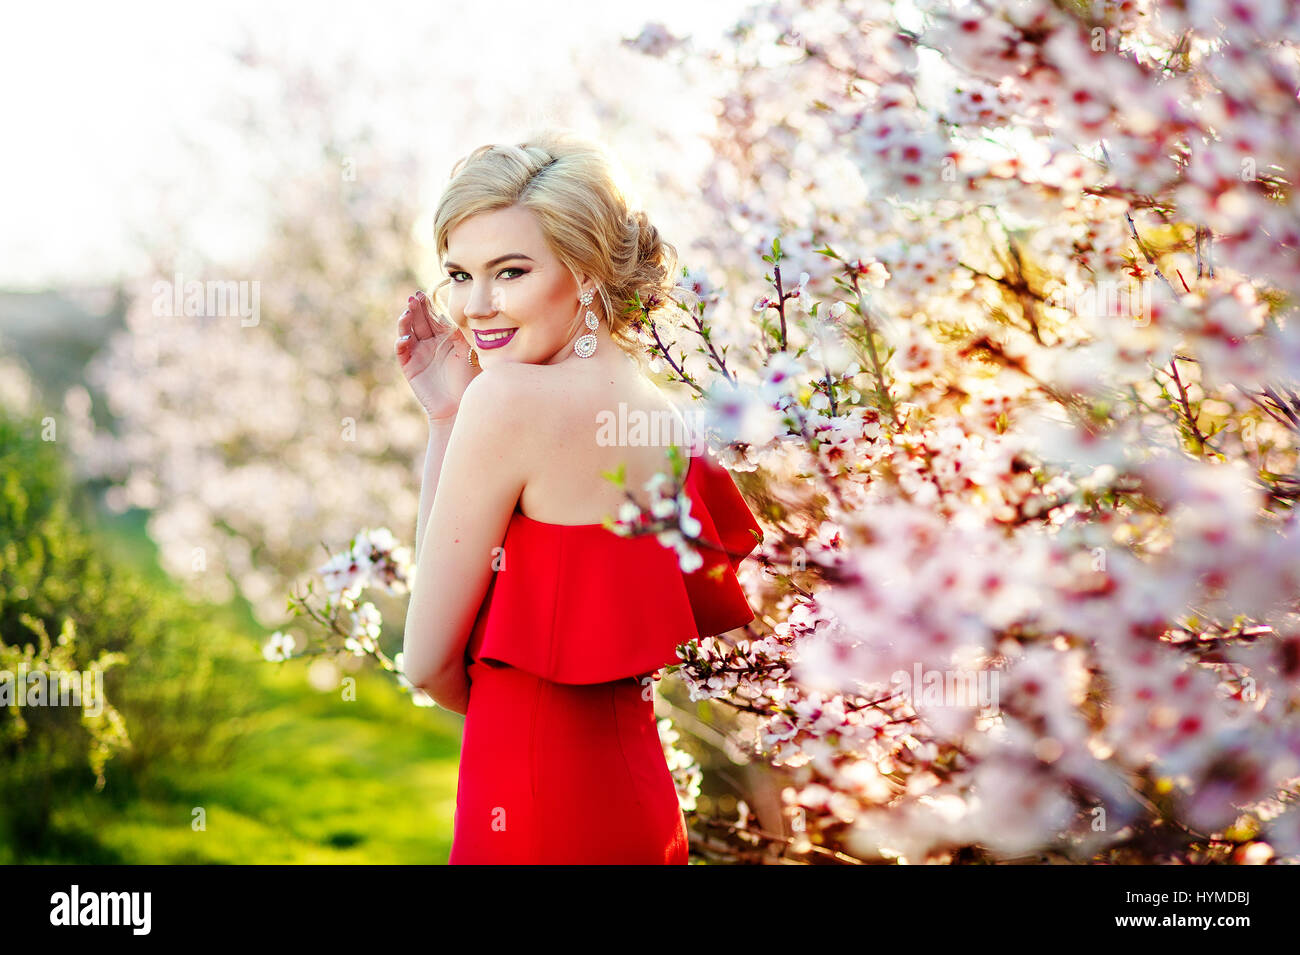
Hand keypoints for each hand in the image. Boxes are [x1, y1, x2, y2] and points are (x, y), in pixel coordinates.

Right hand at [396, 291, 478, 419]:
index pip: (433, 316)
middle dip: (416, 308)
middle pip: (419, 320)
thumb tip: (464, 310)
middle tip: (414, 297)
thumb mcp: (468, 352)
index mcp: (444, 337)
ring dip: (406, 320)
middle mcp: (430, 342)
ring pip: (408, 331)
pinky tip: (405, 337)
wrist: (458, 405)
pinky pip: (402, 351)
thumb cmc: (468, 380)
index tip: (425, 294)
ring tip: (407, 311)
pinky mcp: (409, 366)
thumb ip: (464, 333)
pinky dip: (401, 342)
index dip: (428, 306)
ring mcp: (418, 353)